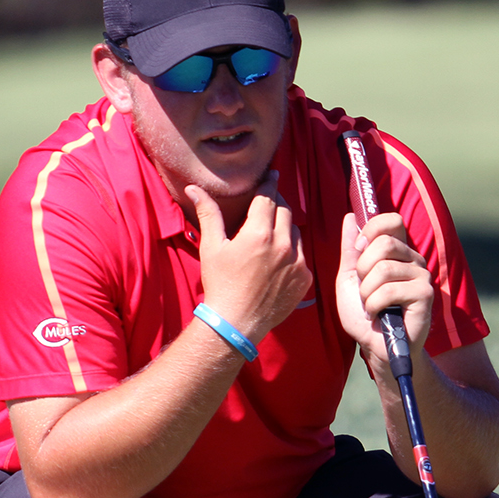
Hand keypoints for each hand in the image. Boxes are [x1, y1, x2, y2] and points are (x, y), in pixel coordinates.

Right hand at [188, 171, 312, 342]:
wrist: (236, 323)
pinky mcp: (305, 278)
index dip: (268, 183)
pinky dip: (293, 253)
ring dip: (285, 229)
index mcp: (259, 233)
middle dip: (276, 204)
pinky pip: (302, 256)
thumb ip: (208, 214)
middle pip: (284, 210)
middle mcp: (283, 244)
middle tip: (267, 206)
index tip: (271, 174)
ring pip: (296, 232)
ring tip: (271, 236)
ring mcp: (297, 262)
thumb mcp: (211, 247)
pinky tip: (278, 261)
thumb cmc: (220, 284)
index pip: (268, 197)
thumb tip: (194, 189)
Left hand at [336, 209, 432, 366]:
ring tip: (370, 306)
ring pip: (383, 268)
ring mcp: (422, 276)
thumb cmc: (364, 314)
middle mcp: (413, 259)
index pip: (390, 220)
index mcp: (398, 251)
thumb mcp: (350, 278)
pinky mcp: (425, 294)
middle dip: (363, 269)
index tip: (358, 251)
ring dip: (366, 293)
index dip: (369, 231)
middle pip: (383, 243)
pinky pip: (390, 289)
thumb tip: (350, 216)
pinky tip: (377, 315)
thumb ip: (350, 249)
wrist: (375, 347)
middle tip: (364, 290)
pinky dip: (374, 305)